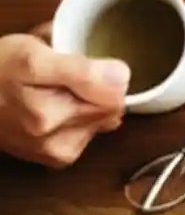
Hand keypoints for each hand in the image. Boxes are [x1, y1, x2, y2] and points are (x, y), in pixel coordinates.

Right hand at [0, 33, 128, 167]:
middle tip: (57, 78)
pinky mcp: (57, 158)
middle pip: (110, 109)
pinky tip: (52, 109)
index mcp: (51, 116)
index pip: (116, 96)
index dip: (102, 74)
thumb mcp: (32, 56)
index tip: (76, 65)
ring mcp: (58, 154)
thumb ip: (81, 70)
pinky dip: (77, 118)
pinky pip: (87, 131)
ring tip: (50, 94)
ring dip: (84, 104)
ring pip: (100, 120)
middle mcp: (58, 144)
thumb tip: (123, 77)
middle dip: (91, 89)